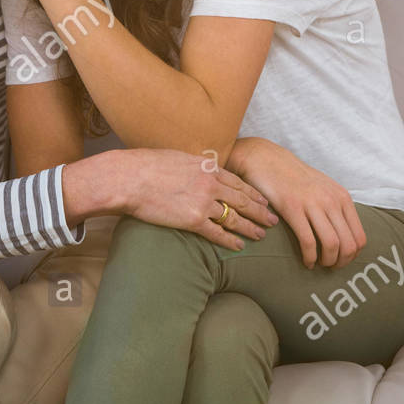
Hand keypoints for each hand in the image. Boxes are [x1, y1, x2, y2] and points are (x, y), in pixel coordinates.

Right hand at [117, 148, 279, 251]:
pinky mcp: (193, 220)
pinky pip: (217, 233)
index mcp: (208, 168)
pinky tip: (239, 246)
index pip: (238, 182)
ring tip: (261, 235)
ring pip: (235, 218)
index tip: (263, 200)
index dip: (253, 193)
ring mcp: (204, 203)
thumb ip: (194, 166)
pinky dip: (230, 241)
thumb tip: (198, 169)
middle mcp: (211, 184)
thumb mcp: (178, 157)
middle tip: (273, 220)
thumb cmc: (147, 165)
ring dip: (250, 228)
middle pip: (243, 200)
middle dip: (260, 211)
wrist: (130, 178)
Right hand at [227, 137, 365, 268]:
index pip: (359, 237)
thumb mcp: (324, 188)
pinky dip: (309, 257)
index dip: (352, 256)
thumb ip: (336, 207)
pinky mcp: (292, 208)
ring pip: (331, 244)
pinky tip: (306, 261)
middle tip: (330, 267)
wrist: (267, 160)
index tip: (341, 260)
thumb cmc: (295, 178)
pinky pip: (308, 241)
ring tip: (318, 264)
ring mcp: (312, 204)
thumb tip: (346, 235)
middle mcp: (331, 200)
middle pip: (348, 244)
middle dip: (341, 262)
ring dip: (326, 261)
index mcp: (342, 197)